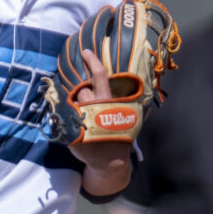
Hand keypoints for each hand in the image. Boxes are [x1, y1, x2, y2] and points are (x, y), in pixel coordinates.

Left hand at [69, 50, 131, 193]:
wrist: (108, 161)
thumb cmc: (119, 136)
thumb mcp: (130, 118)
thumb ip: (133, 102)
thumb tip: (147, 83)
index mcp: (107, 102)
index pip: (99, 76)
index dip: (92, 62)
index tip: (86, 51)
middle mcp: (92, 108)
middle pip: (81, 89)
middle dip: (83, 92)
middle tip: (89, 102)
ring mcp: (79, 119)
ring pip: (73, 102)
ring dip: (76, 106)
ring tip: (85, 115)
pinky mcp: (70, 131)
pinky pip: (65, 117)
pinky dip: (69, 118)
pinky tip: (77, 124)